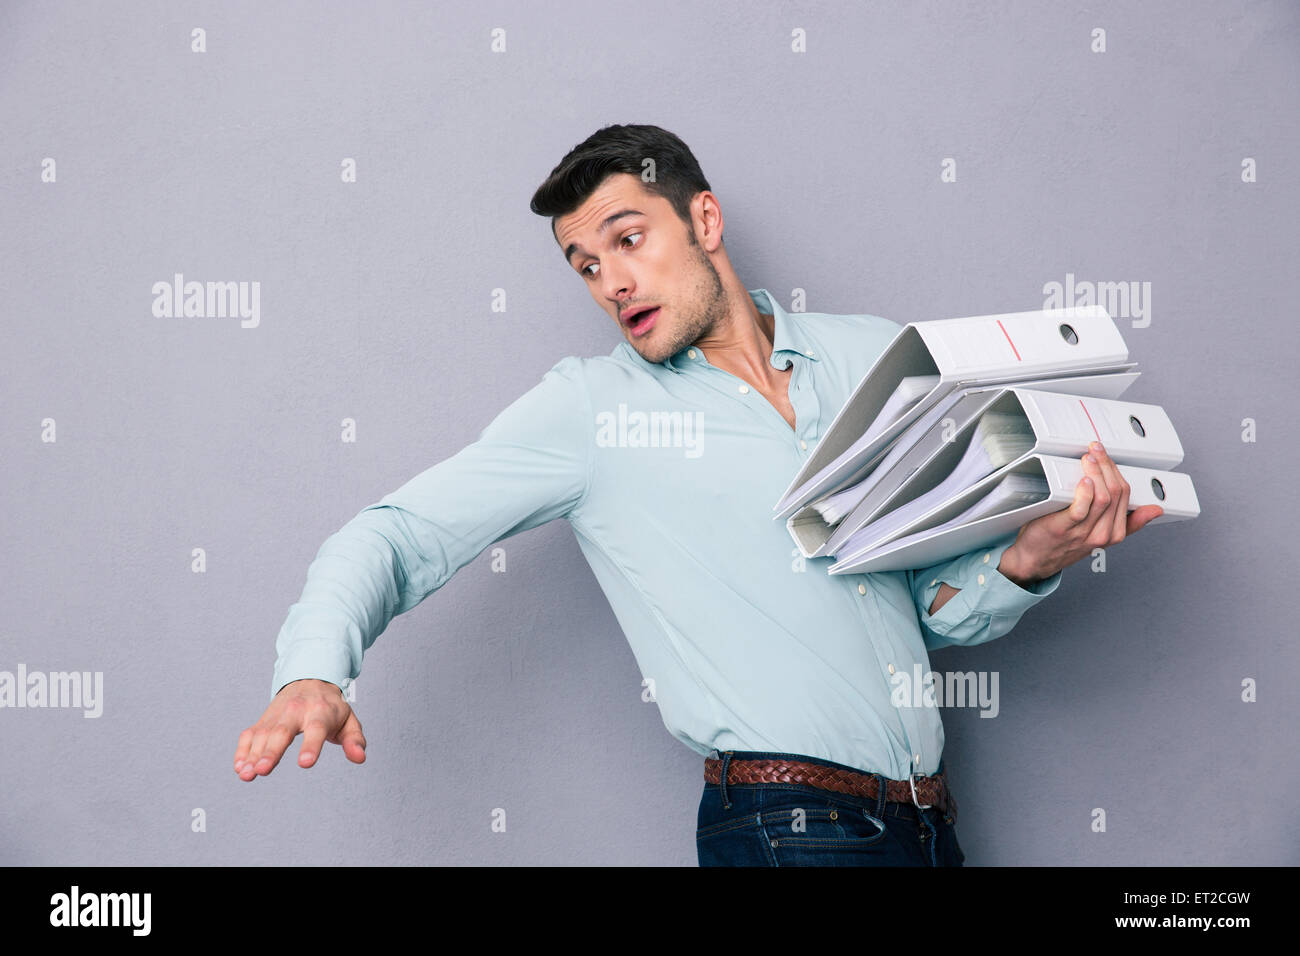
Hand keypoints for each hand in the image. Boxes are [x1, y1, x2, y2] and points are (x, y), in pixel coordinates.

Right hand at [234, 678, 366, 780]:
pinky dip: (243, 750)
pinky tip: (240, 767)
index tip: (305, 763)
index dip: (311, 746)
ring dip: (253, 755)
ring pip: (263, 734)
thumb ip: (355, 740)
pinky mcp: (264, 720)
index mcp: (320, 712)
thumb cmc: (331, 707)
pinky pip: (250, 734)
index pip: (316, 729)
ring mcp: (277, 715)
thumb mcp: (349, 720)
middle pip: (283, 732)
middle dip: (272, 751)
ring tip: (247, 775)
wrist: (310, 679)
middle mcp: (296, 711)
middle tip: (263, 770)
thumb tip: (360, 758)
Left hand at [999, 441, 1163, 584]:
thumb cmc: (1064, 545)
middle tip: (1096, 450)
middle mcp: (1101, 534)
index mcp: (1114, 533)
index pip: (1126, 495)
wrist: (1034, 561)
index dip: (1117, 471)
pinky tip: (1083, 480)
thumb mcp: (1101, 535)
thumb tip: (1155, 510)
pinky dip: (1084, 491)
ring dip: (1096, 473)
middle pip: (1115, 493)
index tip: (1107, 456)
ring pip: (1102, 498)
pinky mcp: (1063, 528)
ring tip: (1088, 459)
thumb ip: (1129, 522)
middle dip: (1107, 466)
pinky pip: (1080, 509)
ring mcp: (1082, 532)